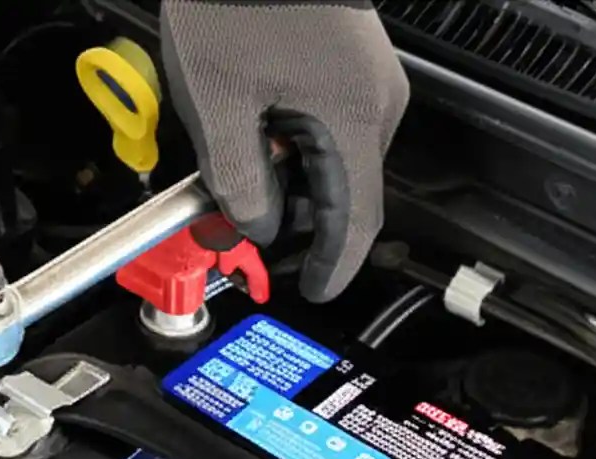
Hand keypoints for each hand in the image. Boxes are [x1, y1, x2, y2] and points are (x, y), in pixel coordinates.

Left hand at [160, 0, 409, 301]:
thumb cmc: (236, 0)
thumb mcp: (219, 104)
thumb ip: (240, 179)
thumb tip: (256, 226)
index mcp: (352, 119)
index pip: (357, 221)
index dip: (333, 266)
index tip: (313, 291)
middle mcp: (376, 103)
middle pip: (345, 193)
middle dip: (297, 224)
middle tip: (240, 231)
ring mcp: (370, 80)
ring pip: (335, 161)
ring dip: (291, 184)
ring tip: (233, 179)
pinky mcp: (351, 64)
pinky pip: (330, 127)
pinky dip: (293, 149)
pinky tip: (252, 138)